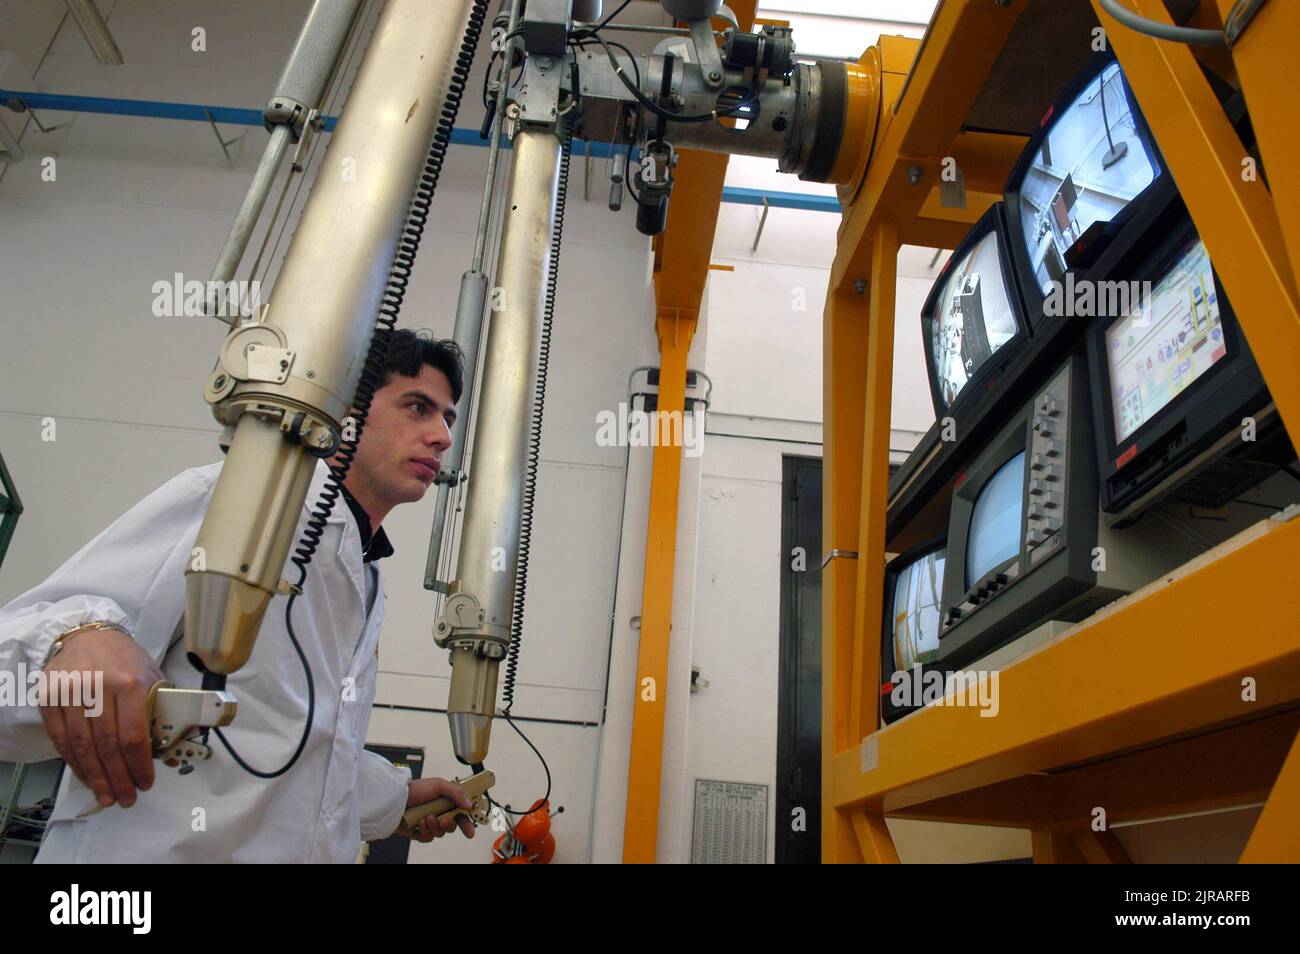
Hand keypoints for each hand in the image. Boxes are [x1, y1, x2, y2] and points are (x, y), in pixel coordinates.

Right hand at [38, 627, 162, 808]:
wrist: (88, 635)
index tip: (145, 782)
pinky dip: (73, 762)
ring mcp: (70, 694)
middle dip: (118, 779)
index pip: (133, 736)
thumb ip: (158, 708)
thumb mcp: (151, 677)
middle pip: (106, 747)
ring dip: (95, 777)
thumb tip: (170, 745)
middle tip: (126, 798)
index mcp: (131, 683)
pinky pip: (60, 739)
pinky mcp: (49, 699)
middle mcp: (99, 688)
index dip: (139, 766)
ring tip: (106, 795)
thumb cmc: (124, 659)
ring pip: (82, 747)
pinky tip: (86, 775)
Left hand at [402, 777, 475, 841]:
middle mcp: (438, 812)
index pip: (460, 813)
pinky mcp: (418, 832)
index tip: (470, 831)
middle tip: (443, 820)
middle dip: (449, 825)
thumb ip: (456, 793)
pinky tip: (419, 824)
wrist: (394, 800)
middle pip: (452, 825)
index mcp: (445, 801)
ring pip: (440, 833)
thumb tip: (469, 805)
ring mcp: (428, 822)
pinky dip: (425, 832)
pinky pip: (428, 838)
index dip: (467, 822)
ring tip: (426, 818)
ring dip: (435, 827)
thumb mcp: (438, 785)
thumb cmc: (414, 789)